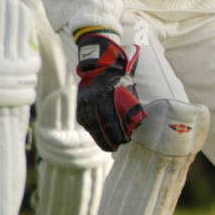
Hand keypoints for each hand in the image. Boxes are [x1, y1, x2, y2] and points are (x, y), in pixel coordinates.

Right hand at [75, 31, 147, 150]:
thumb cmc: (120, 81)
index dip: (117, 134)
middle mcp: (92, 99)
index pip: (110, 121)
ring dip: (98, 137)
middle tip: (114, 149)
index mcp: (106, 96)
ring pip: (89, 124)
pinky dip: (90, 129)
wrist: (102, 65)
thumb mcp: (129, 91)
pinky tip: (96, 136)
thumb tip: (135, 127)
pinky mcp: (78, 102)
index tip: (124, 141)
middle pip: (98, 126)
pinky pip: (82, 119)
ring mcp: (83, 101)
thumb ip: (131, 108)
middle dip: (107, 140)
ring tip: (107, 146)